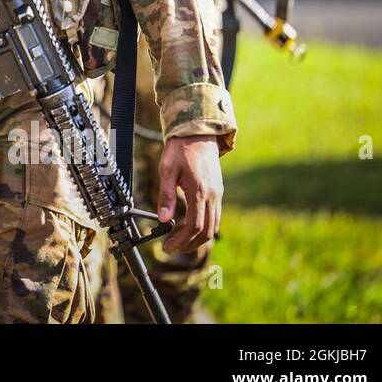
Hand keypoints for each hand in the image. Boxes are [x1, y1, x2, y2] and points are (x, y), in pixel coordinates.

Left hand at [158, 134, 222, 252]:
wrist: (198, 134)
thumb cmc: (180, 149)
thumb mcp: (167, 169)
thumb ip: (166, 195)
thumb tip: (163, 219)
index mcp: (200, 192)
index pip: (194, 226)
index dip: (181, 240)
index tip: (167, 246)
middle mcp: (213, 196)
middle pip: (206, 231)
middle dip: (190, 244)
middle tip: (172, 247)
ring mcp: (218, 194)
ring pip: (213, 226)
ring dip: (198, 238)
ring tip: (180, 242)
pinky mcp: (218, 192)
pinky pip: (215, 216)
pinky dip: (204, 227)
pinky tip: (190, 228)